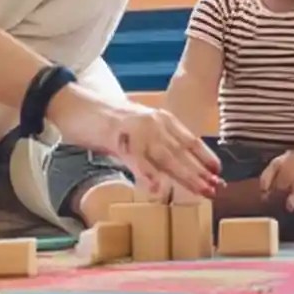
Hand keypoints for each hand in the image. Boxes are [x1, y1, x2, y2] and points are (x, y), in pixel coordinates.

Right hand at [49, 90, 222, 197]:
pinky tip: (158, 189)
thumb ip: (153, 145)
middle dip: (200, 172)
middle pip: (182, 152)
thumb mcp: (137, 129)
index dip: (205, 157)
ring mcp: (136, 130)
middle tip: (215, 189)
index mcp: (161, 119)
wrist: (74, 102)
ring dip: (185, 176)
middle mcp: (154, 122)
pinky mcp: (116, 138)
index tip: (219, 173)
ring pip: (166, 157)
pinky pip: (135, 160)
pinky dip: (147, 174)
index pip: (190, 140)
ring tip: (200, 191)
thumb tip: (170, 167)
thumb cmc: (104, 119)